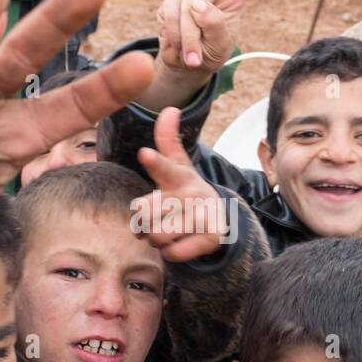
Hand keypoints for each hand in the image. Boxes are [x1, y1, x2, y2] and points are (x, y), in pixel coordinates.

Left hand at [132, 107, 227, 261]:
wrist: (217, 220)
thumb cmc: (186, 191)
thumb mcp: (177, 167)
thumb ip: (167, 141)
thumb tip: (170, 108)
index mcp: (179, 176)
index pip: (164, 167)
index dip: (154, 161)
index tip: (144, 154)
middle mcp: (193, 193)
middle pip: (146, 213)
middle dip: (144, 222)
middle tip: (156, 219)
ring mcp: (204, 216)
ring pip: (158, 236)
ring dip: (157, 239)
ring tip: (167, 231)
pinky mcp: (212, 238)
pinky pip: (173, 253)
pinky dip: (170, 252)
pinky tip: (179, 243)